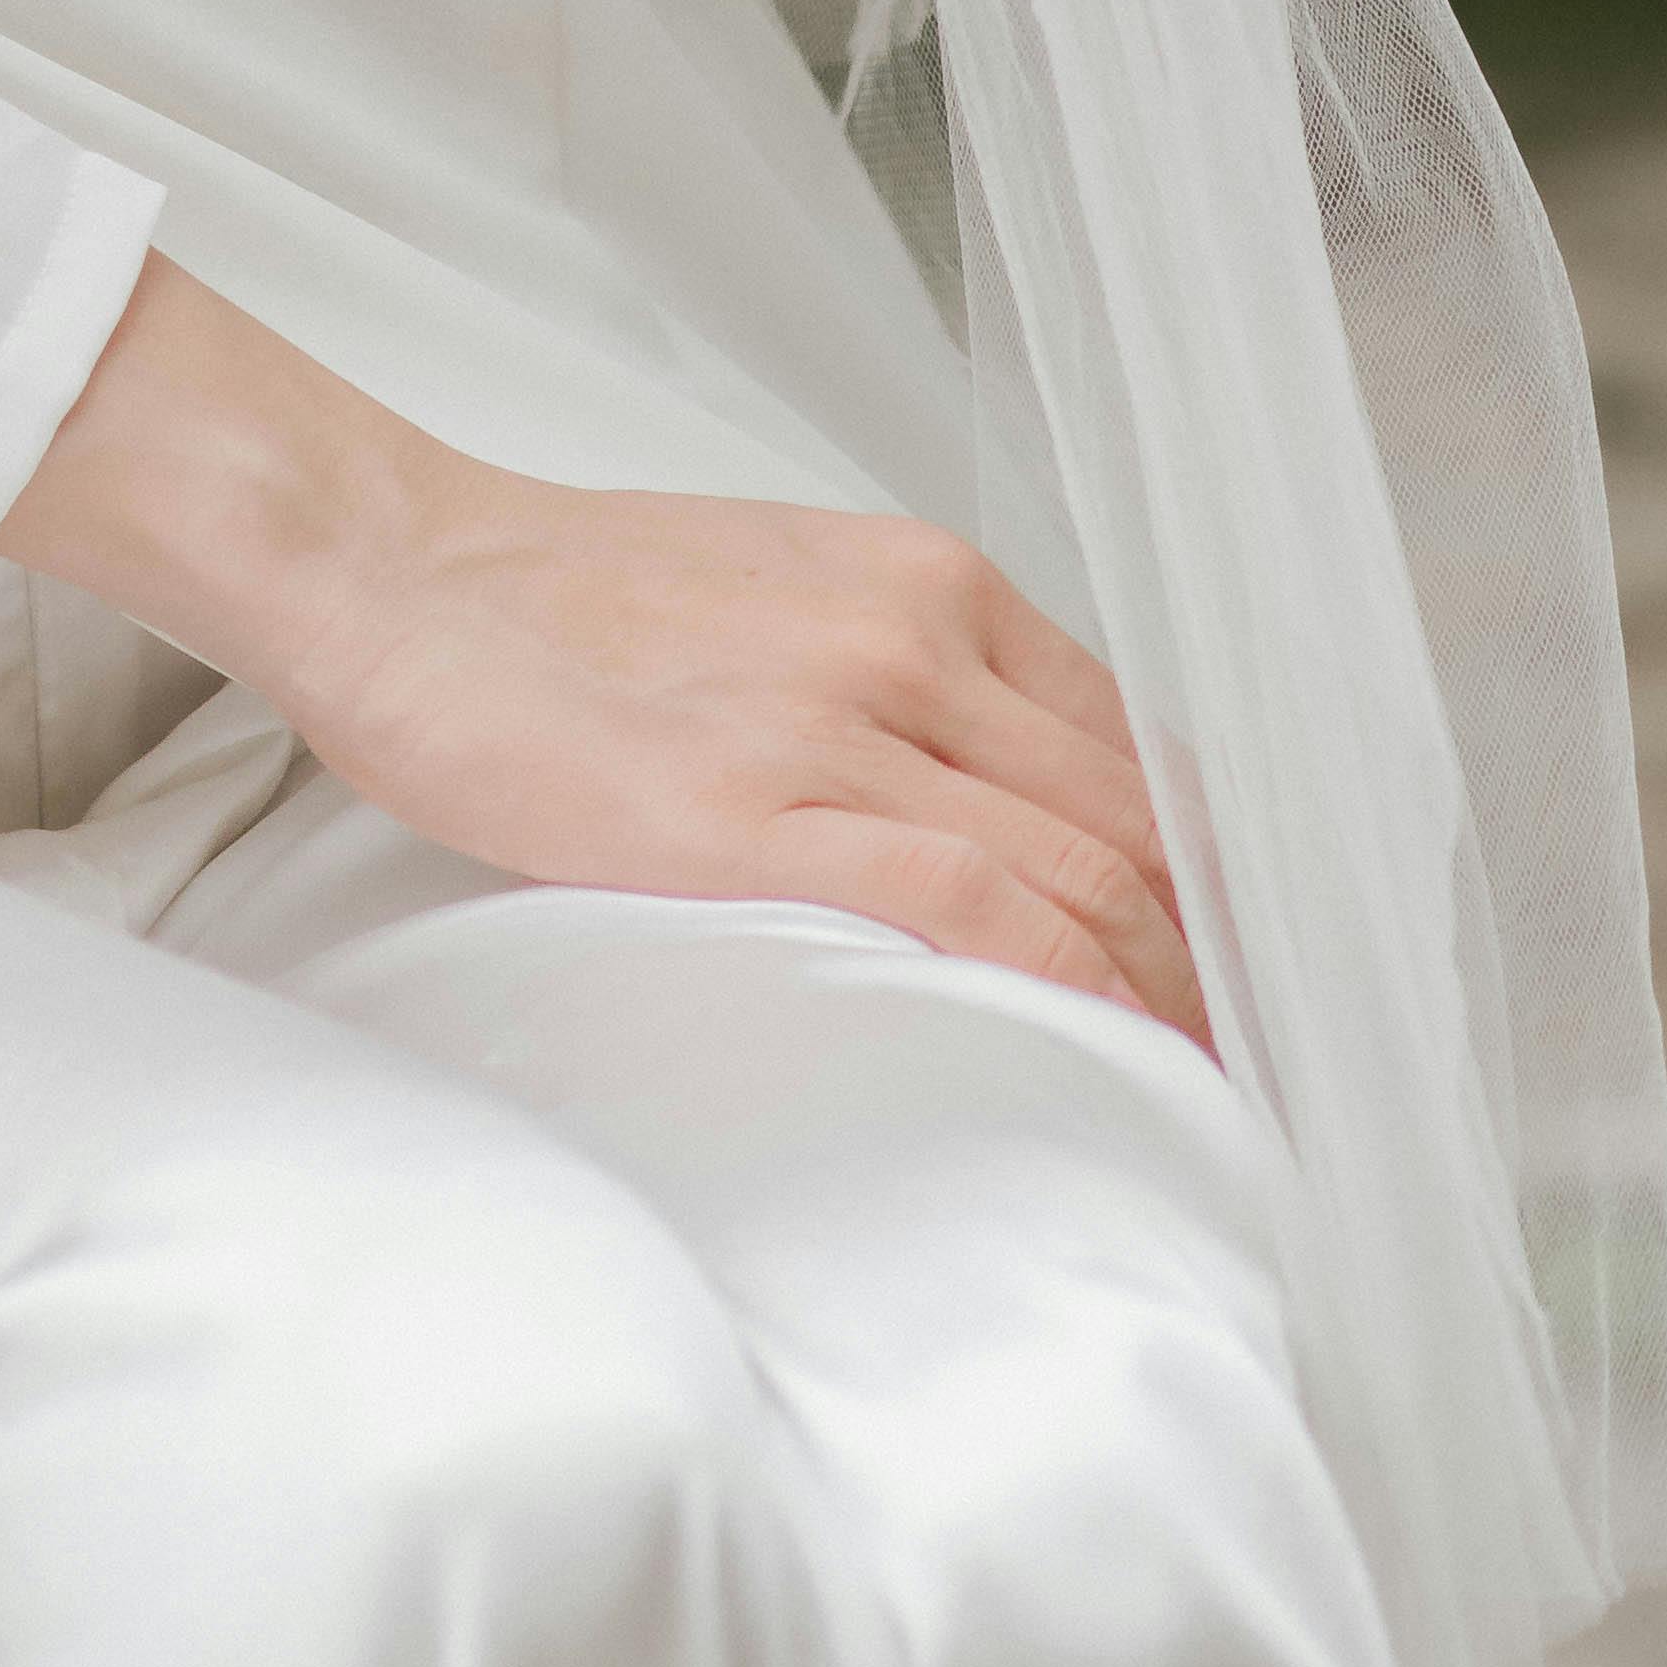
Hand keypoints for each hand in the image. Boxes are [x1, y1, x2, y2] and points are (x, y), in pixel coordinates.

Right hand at [0, 259, 1206, 1049]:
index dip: (1221, 874)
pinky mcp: (758, 810)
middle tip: (1266, 1068)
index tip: (1252, 971)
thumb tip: (1000, 797)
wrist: (400, 571)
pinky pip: (972, 908)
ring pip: (1082, 869)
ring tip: (1212, 1096)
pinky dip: (1071, 987)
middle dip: (1225, 956)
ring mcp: (842, 722)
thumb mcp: (777, 592)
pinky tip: (1113, 1055)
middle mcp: (914, 638)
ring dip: (1171, 994)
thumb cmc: (566, 598)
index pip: (1141, 746)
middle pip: (1140, 819)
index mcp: (927, 583)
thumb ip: (900, 675)